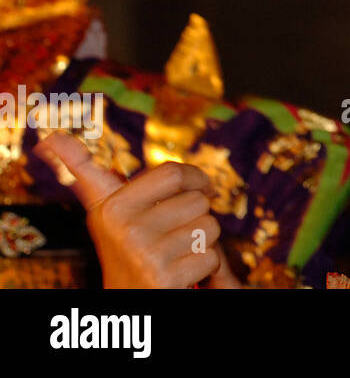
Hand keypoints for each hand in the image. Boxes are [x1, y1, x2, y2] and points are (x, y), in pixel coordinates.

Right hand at [33, 130, 241, 288]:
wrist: (127, 300)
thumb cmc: (124, 246)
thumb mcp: (104, 208)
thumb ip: (83, 170)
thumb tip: (48, 139)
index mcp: (111, 206)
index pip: (173, 173)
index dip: (196, 178)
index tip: (201, 186)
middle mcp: (126, 229)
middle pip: (198, 201)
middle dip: (196, 215)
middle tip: (175, 232)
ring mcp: (145, 254)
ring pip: (210, 227)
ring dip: (203, 241)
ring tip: (177, 252)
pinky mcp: (166, 278)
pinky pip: (212, 256)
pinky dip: (206, 266)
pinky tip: (182, 272)